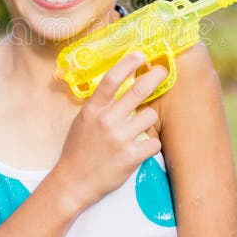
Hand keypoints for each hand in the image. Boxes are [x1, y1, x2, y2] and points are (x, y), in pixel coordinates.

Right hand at [52, 51, 167, 211]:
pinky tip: (140, 148)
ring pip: (149, 116)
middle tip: (163, 71)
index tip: (140, 54)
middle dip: (154, 77)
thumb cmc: (78, 149)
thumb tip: (122, 85)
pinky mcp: (131, 157)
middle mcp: (107, 121)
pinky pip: (154, 142)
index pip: (112, 79)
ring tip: (138, 129)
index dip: (127, 63)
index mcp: (93, 110)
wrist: (73, 182)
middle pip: (138, 91)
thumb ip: (101, 105)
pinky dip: (151, 144)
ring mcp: (120, 138)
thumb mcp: (83, 121)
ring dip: (147, 120)